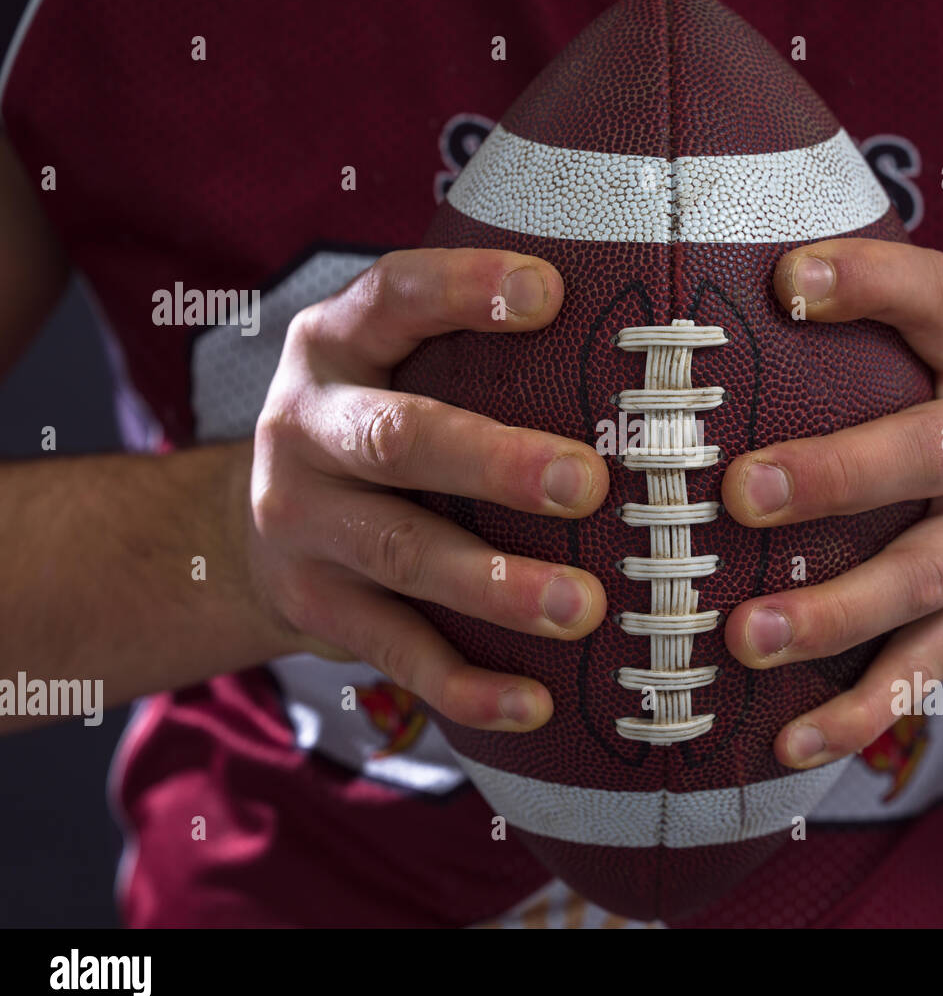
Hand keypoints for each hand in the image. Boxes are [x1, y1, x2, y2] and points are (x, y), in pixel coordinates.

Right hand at [247, 249, 607, 730]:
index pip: (393, 296)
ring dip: (494, 583)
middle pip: (398, 438)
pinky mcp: (316, 608)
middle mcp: (304, 427)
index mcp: (336, 345)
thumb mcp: (392, 364)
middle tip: (588, 483)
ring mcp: (302, 524)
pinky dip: (466, 684)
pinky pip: (395, 651)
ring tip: (582, 608)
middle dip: (495, 462)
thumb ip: (471, 348)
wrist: (252, 525)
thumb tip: (637, 345)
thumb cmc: (375, 425)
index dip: (465, 291)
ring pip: (402, 553)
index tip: (552, 294)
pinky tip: (535, 703)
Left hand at [721, 238, 942, 767]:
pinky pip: (923, 672)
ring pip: (922, 579)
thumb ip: (860, 338)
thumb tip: (697, 307)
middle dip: (837, 474)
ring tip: (745, 636)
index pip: (938, 298)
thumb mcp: (938, 360)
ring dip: (833, 612)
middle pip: (930, 453)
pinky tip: (790, 743)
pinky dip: (858, 715)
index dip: (872, 283)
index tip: (787, 281)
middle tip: (740, 493)